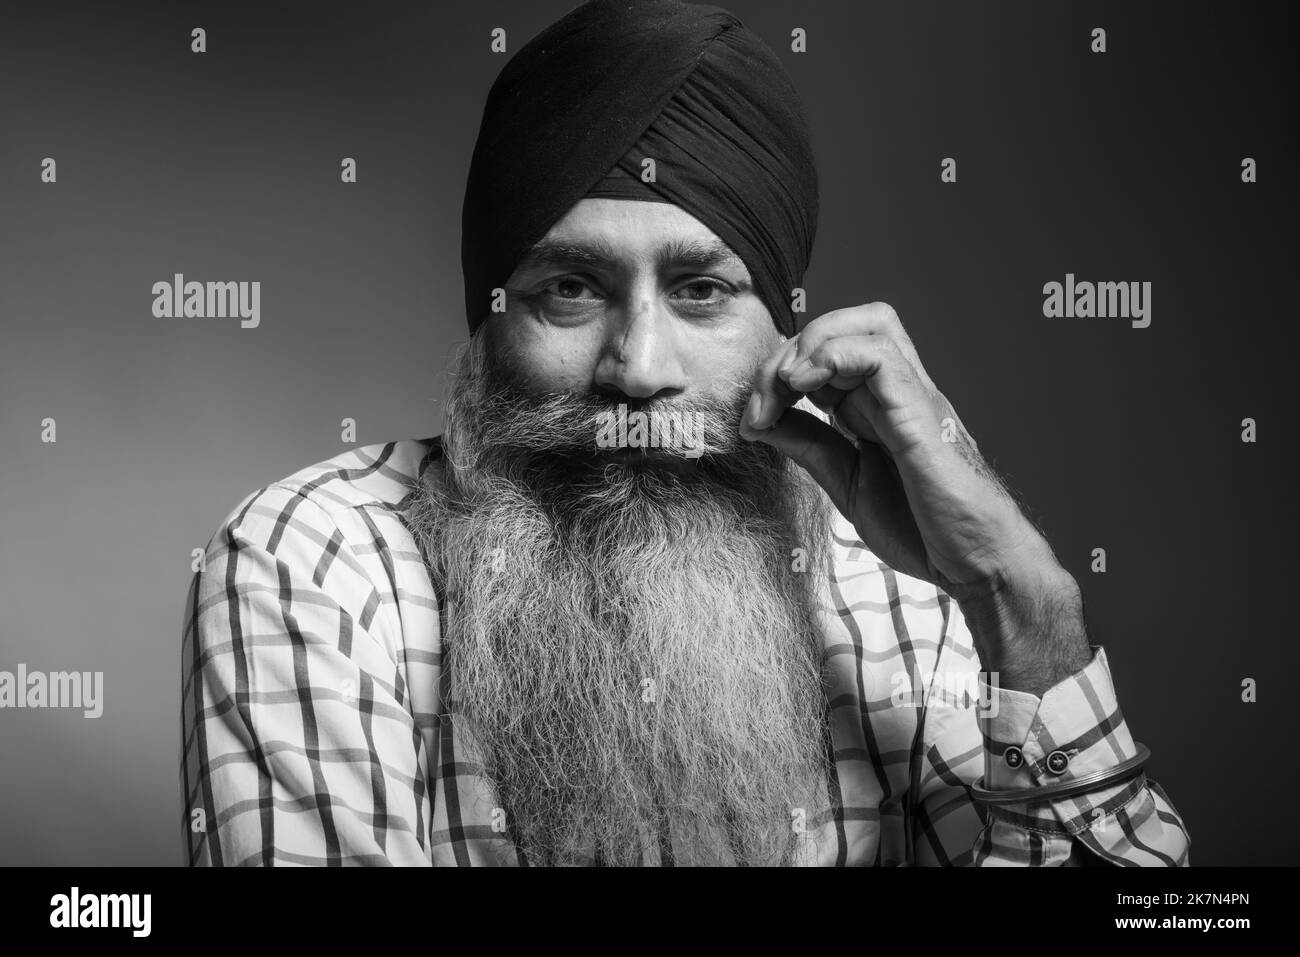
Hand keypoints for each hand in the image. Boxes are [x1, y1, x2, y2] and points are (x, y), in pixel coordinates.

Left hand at [741, 302, 1089, 691]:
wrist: (978, 565)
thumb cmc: (926, 530)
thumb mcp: (847, 483)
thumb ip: (810, 447)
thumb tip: (762, 421)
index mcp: (879, 406)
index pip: (827, 355)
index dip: (779, 375)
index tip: (752, 422)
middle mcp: (898, 392)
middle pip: (843, 328)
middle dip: (786, 355)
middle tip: (758, 406)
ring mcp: (913, 398)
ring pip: (867, 324)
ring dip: (809, 346)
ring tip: (781, 389)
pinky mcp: (921, 414)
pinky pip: (880, 354)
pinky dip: (832, 356)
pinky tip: (802, 387)